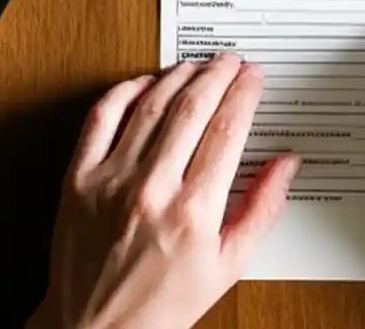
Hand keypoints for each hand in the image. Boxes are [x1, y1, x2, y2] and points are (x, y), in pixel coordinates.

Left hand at [28, 55, 299, 328]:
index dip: (245, 94)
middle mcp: (152, 189)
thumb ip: (261, 209)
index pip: (228, 130)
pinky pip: (101, 118)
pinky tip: (144, 82)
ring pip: (150, 105)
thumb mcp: (229, 265)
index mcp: (193, 212)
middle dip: (217, 75)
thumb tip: (286, 164)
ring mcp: (111, 180)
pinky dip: (124, 91)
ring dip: (178, 76)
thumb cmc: (163, 303)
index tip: (254, 78)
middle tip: (230, 62)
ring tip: (196, 66)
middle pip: (192, 107)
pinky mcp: (78, 179)